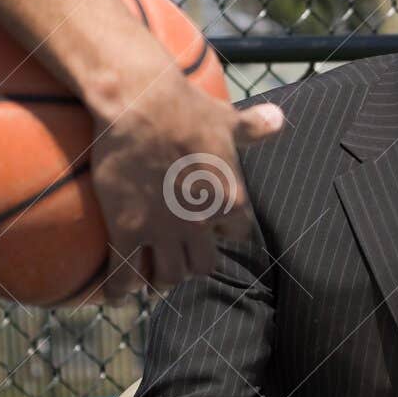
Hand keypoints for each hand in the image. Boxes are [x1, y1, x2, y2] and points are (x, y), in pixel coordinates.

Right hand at [87, 33, 283, 298]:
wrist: (139, 101)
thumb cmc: (186, 106)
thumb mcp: (227, 119)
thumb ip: (254, 127)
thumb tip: (279, 118)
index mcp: (230, 198)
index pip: (238, 235)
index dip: (224, 233)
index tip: (211, 230)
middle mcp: (200, 222)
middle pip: (202, 266)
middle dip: (191, 266)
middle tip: (177, 259)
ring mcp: (163, 228)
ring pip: (168, 277)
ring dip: (161, 279)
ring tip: (150, 277)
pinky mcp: (127, 229)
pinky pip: (125, 275)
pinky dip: (121, 290)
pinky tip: (118, 295)